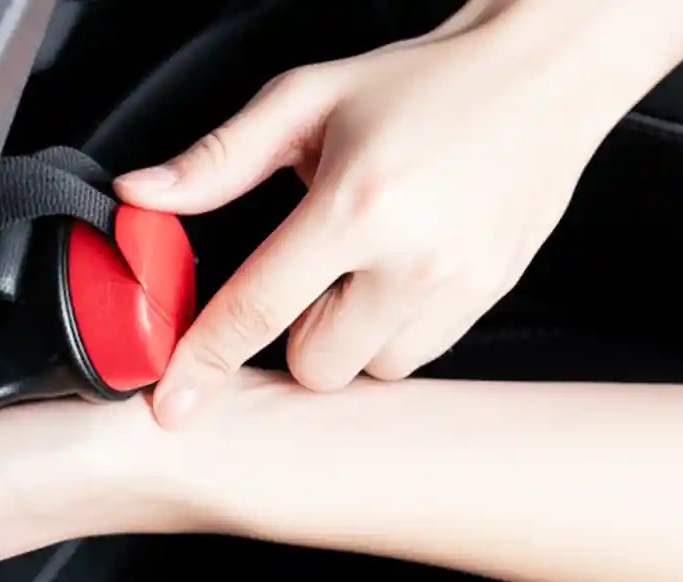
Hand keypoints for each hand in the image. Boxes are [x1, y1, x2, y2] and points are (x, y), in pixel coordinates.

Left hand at [114, 0, 631, 427]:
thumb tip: (140, 195)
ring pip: (368, 370)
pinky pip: (417, 357)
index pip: (257, 310)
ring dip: (348, 337)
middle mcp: (411, 259)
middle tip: (313, 268)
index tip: (173, 407)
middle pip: (316, 365)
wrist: (541, 72)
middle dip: (295, 332)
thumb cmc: (421, 82)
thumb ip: (216, 159)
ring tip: (365, 265)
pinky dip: (392, 332)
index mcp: (354, 206)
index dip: (205, 363)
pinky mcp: (491, 297)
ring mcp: (460, 286)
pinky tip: (401, 272)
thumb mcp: (305, 100)